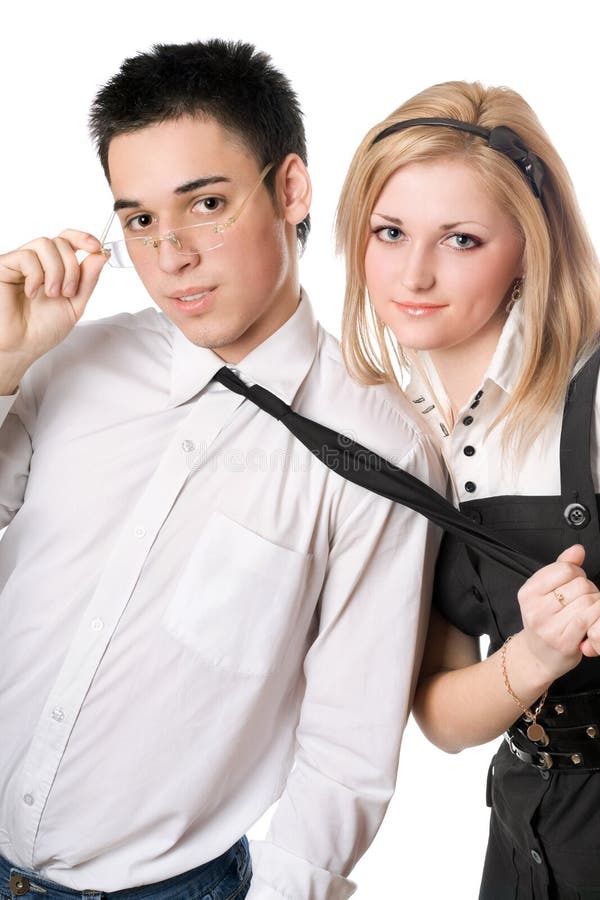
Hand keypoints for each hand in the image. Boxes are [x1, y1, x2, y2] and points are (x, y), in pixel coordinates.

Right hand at [0, 229, 106, 387]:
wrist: (22, 347)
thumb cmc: (42, 330)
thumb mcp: (75, 304)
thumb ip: (88, 280)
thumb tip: (101, 255)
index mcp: (55, 269)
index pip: (68, 240)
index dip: (83, 238)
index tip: (96, 247)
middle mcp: (37, 262)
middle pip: (61, 242)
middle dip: (72, 267)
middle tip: (67, 292)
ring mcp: (20, 263)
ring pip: (45, 244)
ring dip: (56, 271)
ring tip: (52, 294)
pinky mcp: (4, 266)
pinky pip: (27, 256)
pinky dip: (36, 275)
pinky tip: (31, 293)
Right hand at [517, 545, 599, 681]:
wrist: (537, 656)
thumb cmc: (544, 621)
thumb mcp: (544, 591)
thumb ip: (561, 567)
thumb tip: (577, 550)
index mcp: (528, 592)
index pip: (564, 569)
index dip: (576, 573)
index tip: (573, 582)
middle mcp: (535, 609)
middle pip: (580, 584)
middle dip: (588, 589)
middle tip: (581, 599)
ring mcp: (549, 626)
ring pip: (589, 600)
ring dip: (594, 603)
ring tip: (586, 611)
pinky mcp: (564, 641)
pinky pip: (591, 617)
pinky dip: (596, 616)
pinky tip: (590, 621)